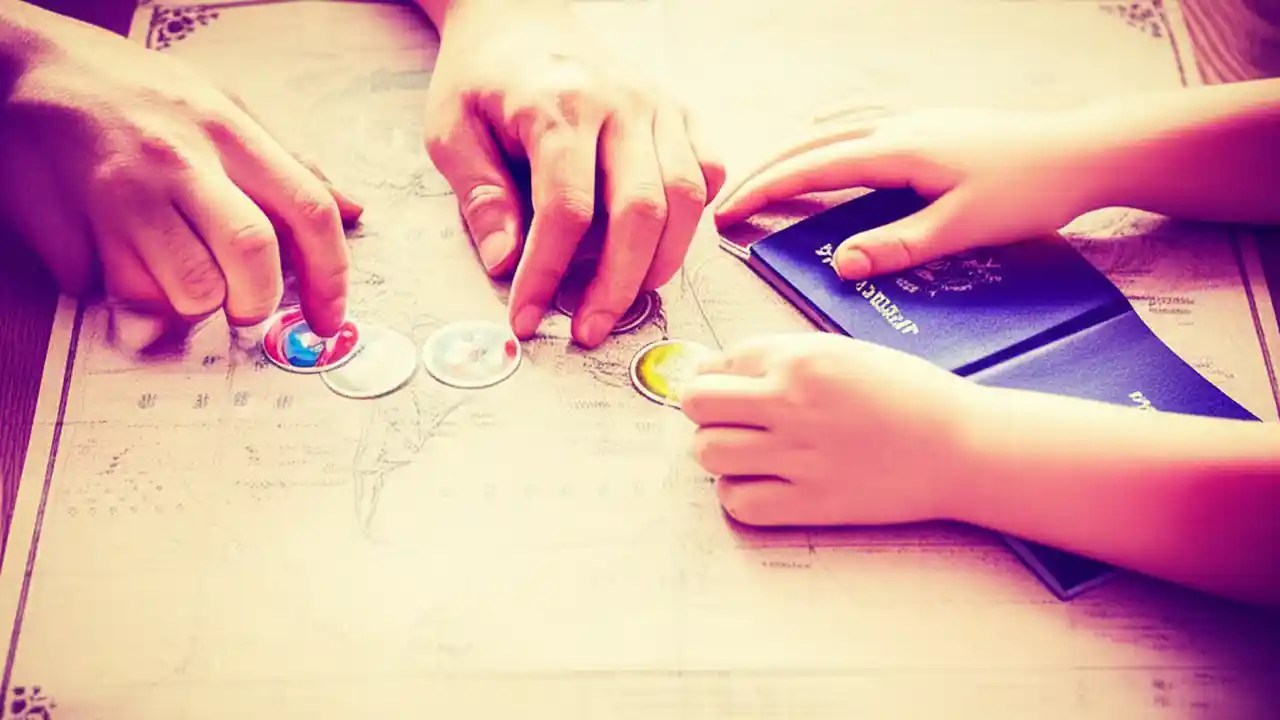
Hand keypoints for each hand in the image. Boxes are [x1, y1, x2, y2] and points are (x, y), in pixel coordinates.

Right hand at [0, 4, 361, 345]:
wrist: (21, 69)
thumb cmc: (134, 92)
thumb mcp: (220, 106)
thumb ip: (289, 162)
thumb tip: (353, 210)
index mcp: (226, 131)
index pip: (307, 210)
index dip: (330, 276)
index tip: (329, 318)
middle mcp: (177, 162)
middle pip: (251, 259)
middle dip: (259, 301)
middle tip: (246, 307)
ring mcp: (119, 197)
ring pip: (186, 291)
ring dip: (194, 308)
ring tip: (181, 281)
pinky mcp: (68, 230)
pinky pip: (119, 297)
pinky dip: (130, 302)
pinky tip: (125, 266)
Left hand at [423, 5, 724, 346]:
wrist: (521, 16)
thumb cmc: (483, 77)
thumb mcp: (452, 130)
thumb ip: (480, 195)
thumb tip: (507, 262)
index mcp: (557, 104)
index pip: (566, 210)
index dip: (548, 274)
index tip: (527, 318)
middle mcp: (620, 103)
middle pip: (642, 212)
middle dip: (616, 284)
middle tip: (588, 329)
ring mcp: (659, 105)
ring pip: (686, 199)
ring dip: (660, 263)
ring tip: (622, 298)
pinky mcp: (681, 111)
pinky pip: (708, 173)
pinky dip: (693, 220)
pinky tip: (657, 244)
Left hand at [681, 333, 979, 526]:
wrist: (961, 446)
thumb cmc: (908, 394)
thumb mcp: (843, 353)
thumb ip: (785, 358)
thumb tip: (721, 369)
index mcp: (799, 358)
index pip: (718, 362)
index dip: (719, 376)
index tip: (733, 389)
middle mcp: (791, 402)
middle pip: (696, 403)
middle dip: (704, 411)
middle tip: (730, 421)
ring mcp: (798, 455)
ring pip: (707, 452)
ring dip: (719, 452)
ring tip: (748, 453)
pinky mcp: (811, 502)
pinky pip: (738, 501)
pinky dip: (740, 495)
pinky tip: (763, 484)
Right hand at [713, 108, 1100, 280]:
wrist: (1084, 150)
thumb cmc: (1029, 189)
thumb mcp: (962, 228)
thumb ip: (898, 247)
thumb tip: (840, 263)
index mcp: (897, 149)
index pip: (811, 169)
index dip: (764, 191)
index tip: (727, 212)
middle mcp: (897, 127)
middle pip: (811, 146)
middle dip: (766, 175)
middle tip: (729, 204)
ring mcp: (913, 123)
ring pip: (832, 136)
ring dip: (793, 161)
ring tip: (765, 187)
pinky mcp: (930, 129)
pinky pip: (857, 134)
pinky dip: (825, 150)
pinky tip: (829, 162)